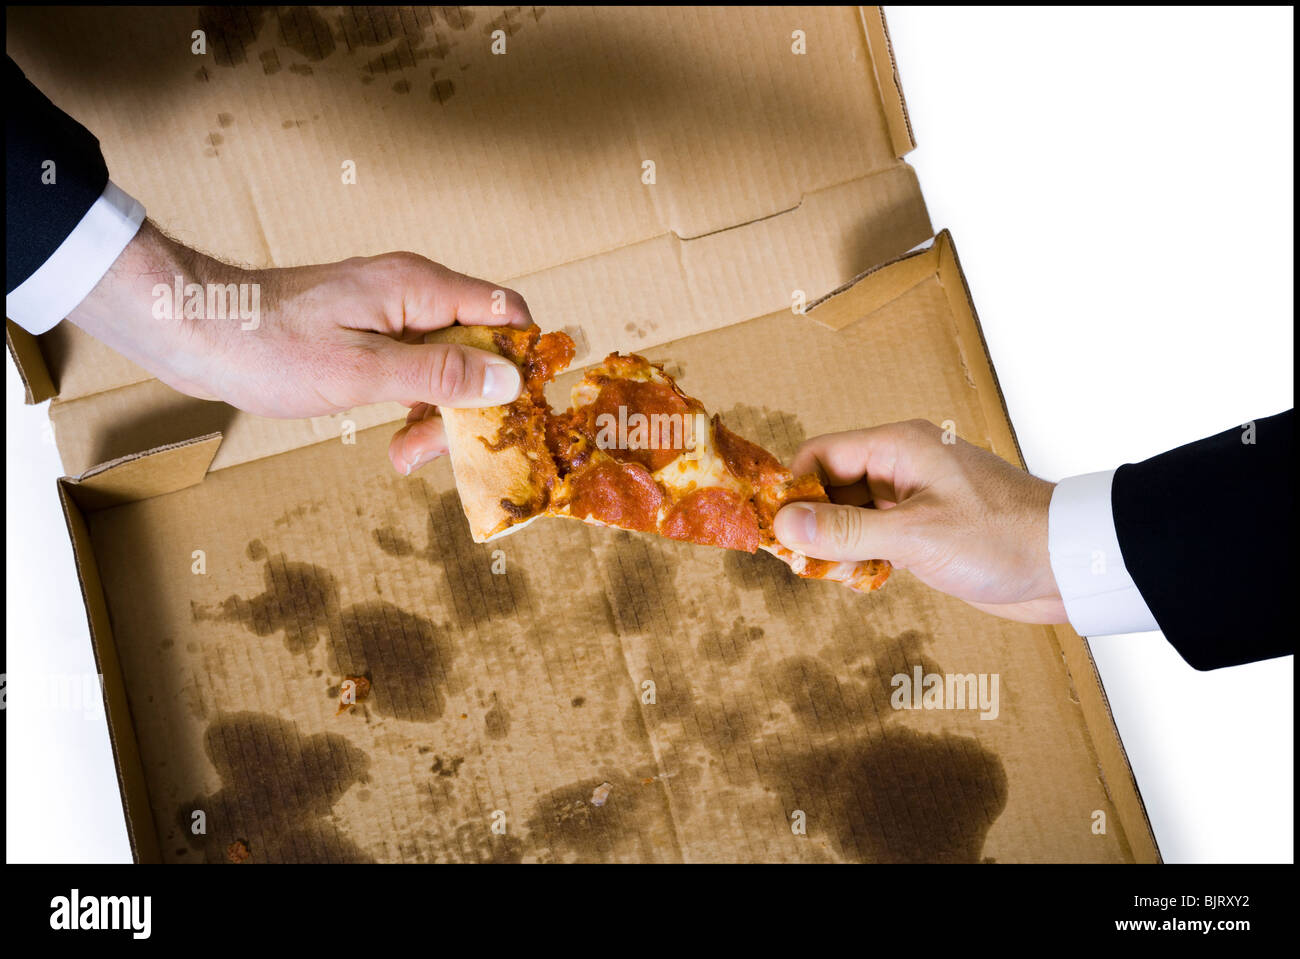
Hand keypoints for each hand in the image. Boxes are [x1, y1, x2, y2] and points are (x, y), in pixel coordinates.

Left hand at [67, 220, 530, 473]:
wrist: (196, 331)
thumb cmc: (269, 345)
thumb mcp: (362, 371)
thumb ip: (439, 375)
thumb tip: (509, 380)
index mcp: (419, 288)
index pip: (508, 312)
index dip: (522, 361)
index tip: (513, 412)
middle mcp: (415, 294)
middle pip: (481, 346)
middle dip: (471, 403)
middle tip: (437, 451)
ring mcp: (393, 314)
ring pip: (450, 366)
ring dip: (439, 415)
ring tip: (406, 454)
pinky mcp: (373, 335)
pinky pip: (418, 372)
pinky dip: (414, 408)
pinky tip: (396, 442)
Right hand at [773, 419, 1064, 623]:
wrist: (1068, 564)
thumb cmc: (1002, 537)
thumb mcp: (916, 536)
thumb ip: (847, 530)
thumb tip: (783, 524)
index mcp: (898, 448)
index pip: (820, 456)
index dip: (792, 490)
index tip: (776, 530)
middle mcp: (901, 468)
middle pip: (830, 487)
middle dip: (812, 525)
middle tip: (803, 563)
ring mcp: (913, 501)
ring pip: (850, 517)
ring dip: (836, 548)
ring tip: (839, 576)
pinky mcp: (925, 532)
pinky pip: (873, 539)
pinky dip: (861, 560)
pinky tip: (864, 581)